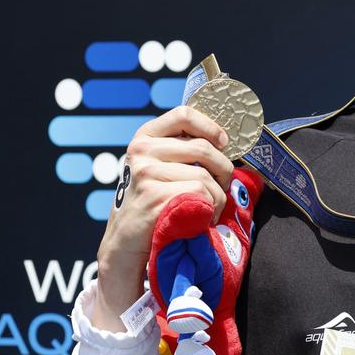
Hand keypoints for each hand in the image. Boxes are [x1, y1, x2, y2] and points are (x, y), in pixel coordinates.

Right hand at [90, 105, 233, 331]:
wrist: (127, 241)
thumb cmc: (155, 203)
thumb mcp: (163, 167)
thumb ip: (184, 151)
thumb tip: (227, 141)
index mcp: (145, 137)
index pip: (184, 114)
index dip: (210, 126)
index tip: (223, 143)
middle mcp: (142, 150)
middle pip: (204, 148)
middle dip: (223, 170)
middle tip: (223, 187)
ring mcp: (146, 172)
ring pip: (205, 177)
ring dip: (218, 197)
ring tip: (208, 209)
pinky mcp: (154, 195)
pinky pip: (201, 195)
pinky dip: (210, 210)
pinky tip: (200, 218)